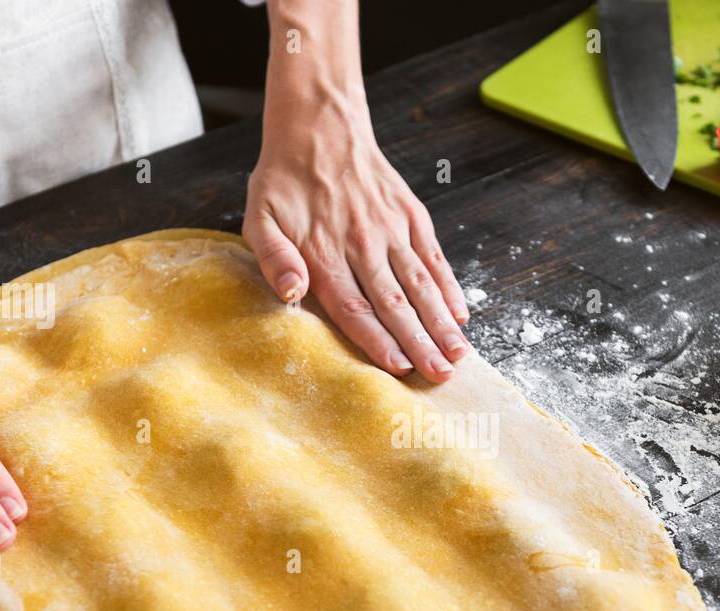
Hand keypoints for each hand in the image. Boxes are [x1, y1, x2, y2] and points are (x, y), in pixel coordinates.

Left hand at [244, 98, 470, 383]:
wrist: (319, 125)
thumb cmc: (284, 181)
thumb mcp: (258, 217)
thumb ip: (273, 258)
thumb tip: (292, 292)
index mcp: (324, 252)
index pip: (354, 307)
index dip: (378, 340)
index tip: (399, 367)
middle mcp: (362, 244)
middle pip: (394, 303)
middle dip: (419, 343)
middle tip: (440, 376)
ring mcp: (390, 229)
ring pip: (419, 284)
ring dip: (441, 321)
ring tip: (458, 354)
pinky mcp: (410, 215)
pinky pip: (433, 256)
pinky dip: (449, 286)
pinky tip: (460, 314)